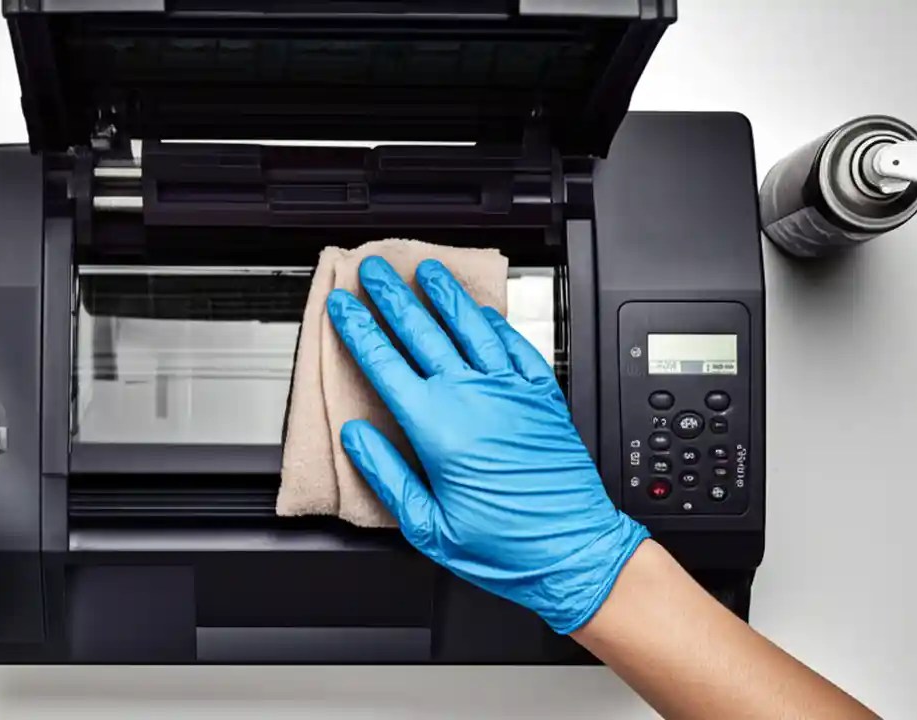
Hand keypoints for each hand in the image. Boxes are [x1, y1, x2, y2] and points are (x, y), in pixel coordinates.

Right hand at [327, 257, 648, 633]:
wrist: (573, 550)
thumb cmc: (505, 547)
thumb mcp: (427, 526)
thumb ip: (387, 476)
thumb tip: (356, 439)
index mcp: (436, 427)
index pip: (384, 363)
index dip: (358, 329)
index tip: (342, 305)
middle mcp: (473, 398)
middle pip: (422, 332)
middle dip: (392, 296)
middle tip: (375, 269)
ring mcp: (511, 392)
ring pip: (471, 327)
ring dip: (445, 295)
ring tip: (428, 270)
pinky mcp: (542, 398)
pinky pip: (515, 347)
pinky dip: (496, 324)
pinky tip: (485, 313)